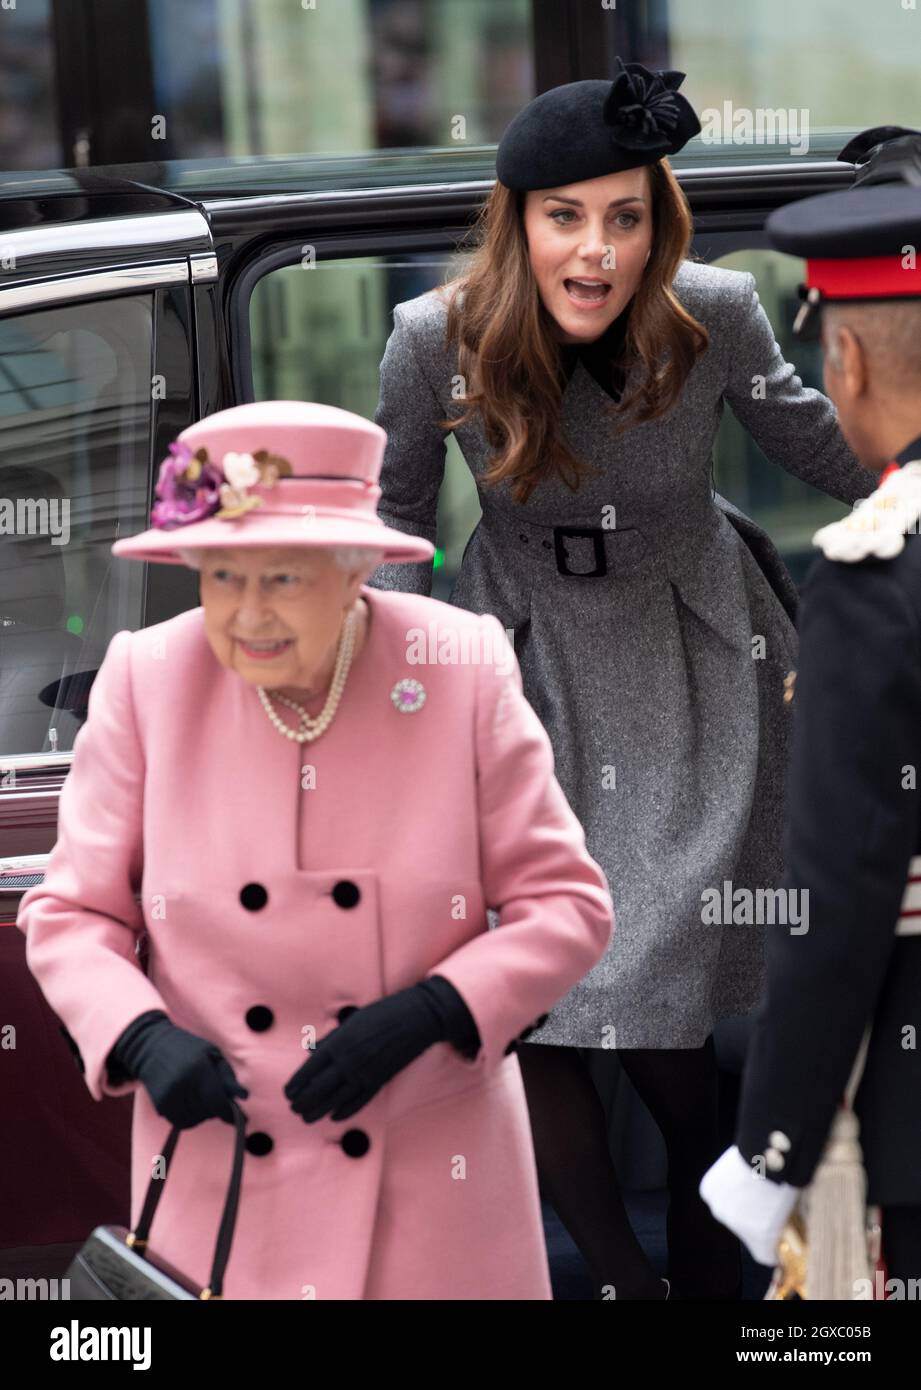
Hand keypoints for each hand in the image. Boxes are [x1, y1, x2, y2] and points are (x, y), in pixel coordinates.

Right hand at [108, 1010, 247, 1130]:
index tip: (243, 1119)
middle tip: (218, 1099)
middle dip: (217, 1110)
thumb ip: (227, 1076)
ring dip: (204, 1115)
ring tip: (202, 1099)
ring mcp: (169, 1096)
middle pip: (208, 1113)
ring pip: (195, 1120)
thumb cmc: (187, 1048)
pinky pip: (181, 1122)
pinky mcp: (159, 1105)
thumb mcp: (212, 1053)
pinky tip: (191, 1104)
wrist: (151, 1047)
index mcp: (198, 1068)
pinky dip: (190, 1118)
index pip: (217, 1101)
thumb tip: (243, 1096)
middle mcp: (182, 1084)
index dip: (231, 1113)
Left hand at [284, 984, 448, 1122]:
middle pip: (320, 1088)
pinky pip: (359, 1101)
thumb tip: (311, 1049)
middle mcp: (349, 1061)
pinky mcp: (380, 1081)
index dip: (297, 1083)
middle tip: (294, 1109)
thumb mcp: (353, 1020)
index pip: (311, 1068)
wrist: (417, 1018)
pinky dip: (346, 1111)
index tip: (288, 1093)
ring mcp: (365, 1073)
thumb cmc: (383, 1013)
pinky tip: (335, 1116)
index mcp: (340, 1043)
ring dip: (319, 1110)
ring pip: (336, 1099)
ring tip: (307, 1117)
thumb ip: (331, 1038)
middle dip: (304, 1101)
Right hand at [699, 1145, 800, 1266]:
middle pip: (745, 1231)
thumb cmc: (785, 1181)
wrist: (767, 1154)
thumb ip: (782, 1224)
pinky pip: (716, 1195)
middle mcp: (738, 1229)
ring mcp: (720, 1210)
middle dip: (753, 1220)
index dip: (771, 1246)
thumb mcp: (792, 1209)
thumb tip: (782, 1223)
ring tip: (750, 1186)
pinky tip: (737, 1177)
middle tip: (764, 1202)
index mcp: (762, 1241)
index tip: (777, 1237)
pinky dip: (724, 1188)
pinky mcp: (709, 1191)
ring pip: (728, 1211)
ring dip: (737, 1203)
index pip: (764, 1255)